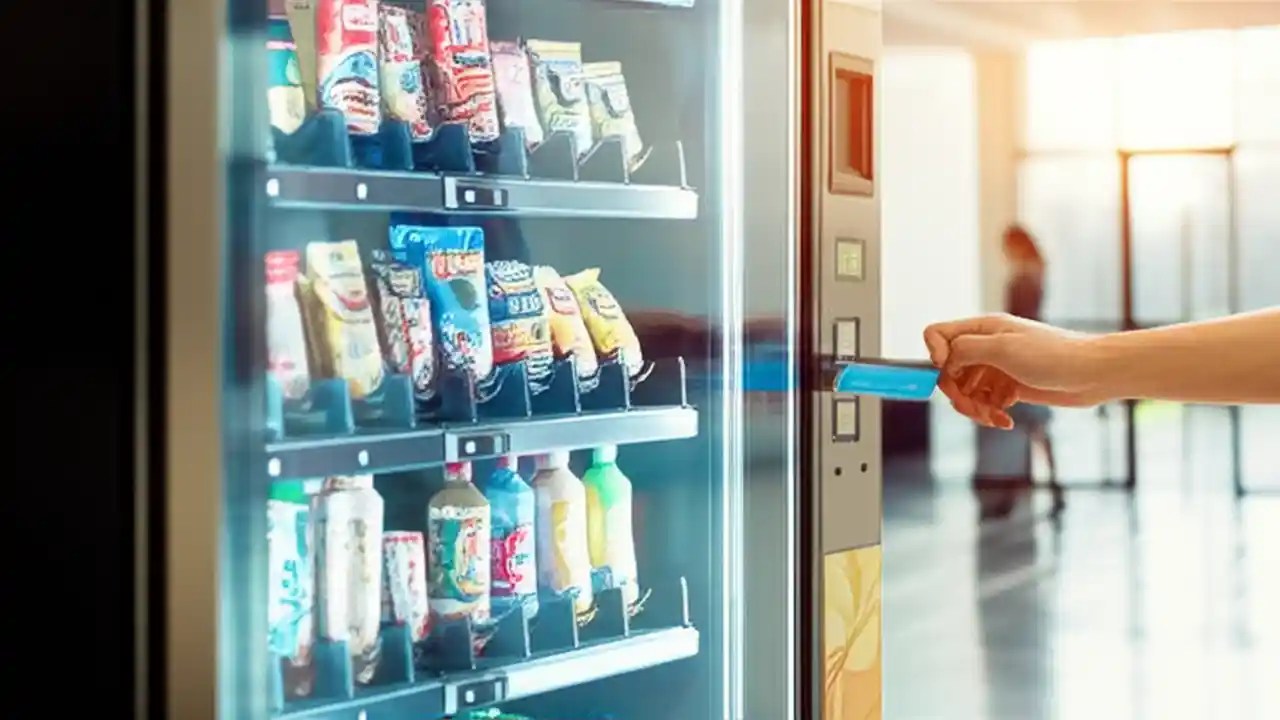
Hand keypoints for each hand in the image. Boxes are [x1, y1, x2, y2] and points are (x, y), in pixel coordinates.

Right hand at [923, 314, 1105, 427]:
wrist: (1094, 374)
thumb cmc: (1055, 356)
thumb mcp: (1003, 348)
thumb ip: (966, 349)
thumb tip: (943, 359)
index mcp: (982, 330)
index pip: (937, 335)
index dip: (935, 357)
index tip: (949, 373)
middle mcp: (986, 347)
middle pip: (949, 371)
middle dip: (958, 394)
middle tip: (975, 409)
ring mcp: (997, 367)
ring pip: (966, 391)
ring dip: (974, 408)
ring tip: (994, 417)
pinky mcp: (1009, 386)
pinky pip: (984, 402)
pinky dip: (990, 413)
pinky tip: (1005, 419)